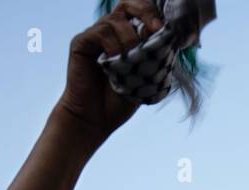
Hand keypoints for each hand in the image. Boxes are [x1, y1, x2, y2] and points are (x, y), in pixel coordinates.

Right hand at [54, 0, 165, 144]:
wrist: (97, 118)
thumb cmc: (120, 101)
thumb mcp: (145, 77)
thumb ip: (155, 56)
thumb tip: (167, 36)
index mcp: (127, 37)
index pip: (140, 13)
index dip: (152, 14)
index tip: (163, 29)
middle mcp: (110, 32)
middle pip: (127, 5)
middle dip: (144, 11)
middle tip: (155, 28)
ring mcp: (95, 36)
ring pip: (115, 20)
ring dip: (129, 37)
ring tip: (132, 56)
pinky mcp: (81, 43)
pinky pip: (99, 32)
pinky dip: (112, 44)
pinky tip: (115, 59)